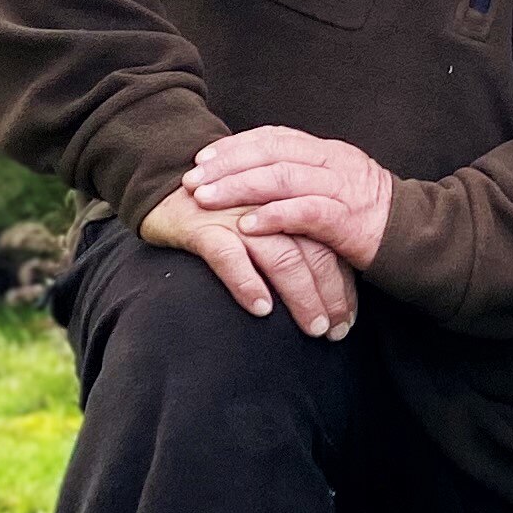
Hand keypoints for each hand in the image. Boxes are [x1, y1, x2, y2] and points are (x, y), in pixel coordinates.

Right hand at [140, 184, 358, 337]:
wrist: (162, 181)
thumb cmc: (219, 208)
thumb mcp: (263, 216)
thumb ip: (293, 238)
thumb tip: (326, 284)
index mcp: (288, 202)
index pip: (329, 244)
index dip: (344, 282)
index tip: (350, 318)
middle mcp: (269, 208)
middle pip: (313, 252)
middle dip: (330, 295)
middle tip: (337, 331)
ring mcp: (236, 216)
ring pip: (281, 256)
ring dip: (301, 295)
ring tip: (314, 327)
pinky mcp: (202, 226)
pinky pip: (228, 254)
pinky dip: (246, 282)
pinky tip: (261, 308)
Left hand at [179, 125, 396, 273]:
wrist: (420, 240)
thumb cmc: (369, 221)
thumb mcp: (334, 189)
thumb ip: (302, 180)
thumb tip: (255, 179)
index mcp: (328, 152)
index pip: (274, 137)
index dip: (236, 146)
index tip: (203, 158)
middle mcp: (335, 163)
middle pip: (271, 153)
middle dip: (226, 165)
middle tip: (192, 180)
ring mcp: (344, 190)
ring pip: (284, 178)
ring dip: (239, 188)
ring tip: (206, 200)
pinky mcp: (351, 221)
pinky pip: (306, 213)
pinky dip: (273, 217)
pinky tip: (246, 227)